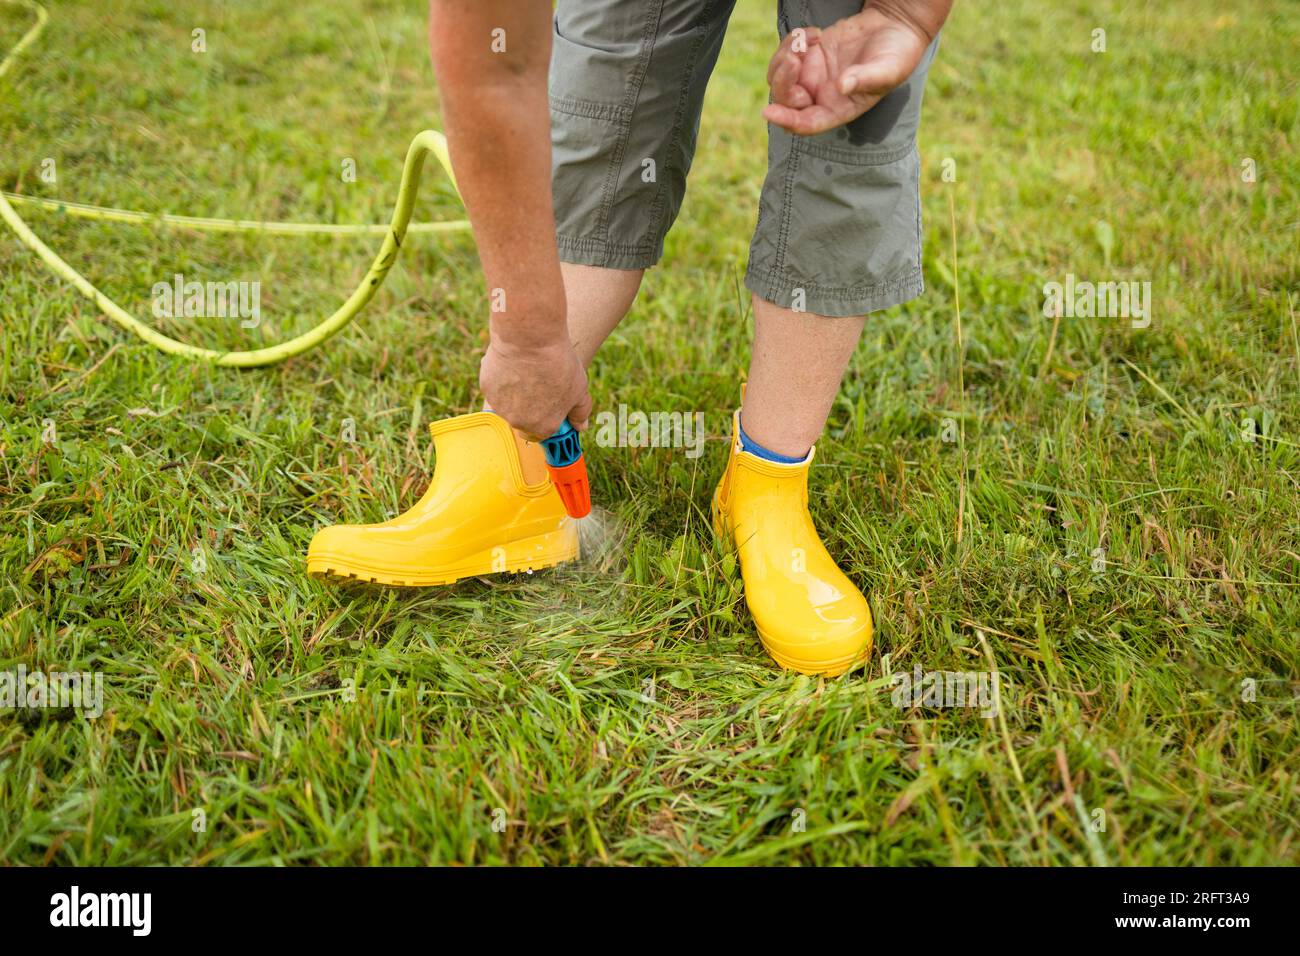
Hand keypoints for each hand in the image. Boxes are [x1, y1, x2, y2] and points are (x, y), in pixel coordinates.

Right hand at [479, 338, 591, 442]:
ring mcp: (500, 406)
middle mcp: (519, 421)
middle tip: (540, 382)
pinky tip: (513, 363)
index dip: (548, 416)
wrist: (530, 339)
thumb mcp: (580, 390)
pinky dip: (502, 378)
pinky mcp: (486, 388)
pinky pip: (495, 386)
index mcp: (543, 426)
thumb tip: (580, 426)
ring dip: (515, 392)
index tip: (551, 402)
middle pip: (524, 418)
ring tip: (527, 370)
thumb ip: (580, 412)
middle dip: (531, 405)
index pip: (544, 431)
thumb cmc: (558, 364)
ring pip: (507, 403)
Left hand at [763, 5, 937, 135]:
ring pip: (780, 76)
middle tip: (795, 55)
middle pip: (786, 99)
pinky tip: (814, 32)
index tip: (769, 112)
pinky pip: (787, 52)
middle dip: (782, 78)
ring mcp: (813, 74)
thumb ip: (866, 80)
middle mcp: (821, 96)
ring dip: (784, 55)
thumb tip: (841, 87)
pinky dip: (793, 40)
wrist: (897, 26)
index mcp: (839, 109)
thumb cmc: (899, 54)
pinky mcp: (810, 53)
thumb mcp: (888, 69)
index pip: (807, 123)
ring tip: (807, 38)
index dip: (787, 121)